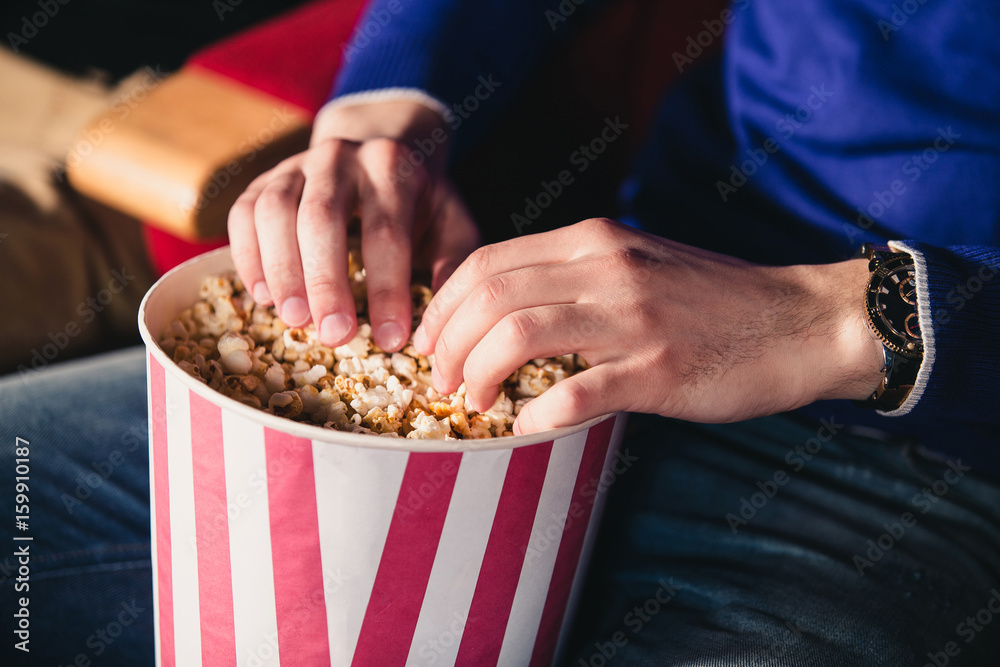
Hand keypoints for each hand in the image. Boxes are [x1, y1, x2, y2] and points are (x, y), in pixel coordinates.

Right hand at [228, 100, 480, 351]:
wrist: (382, 145)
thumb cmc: (420, 203)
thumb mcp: (451, 224)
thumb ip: (453, 265)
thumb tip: (440, 324)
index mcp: (392, 166)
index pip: (386, 231)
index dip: (387, 289)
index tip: (390, 340)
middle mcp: (340, 157)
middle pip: (322, 218)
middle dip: (326, 282)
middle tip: (334, 336)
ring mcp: (295, 164)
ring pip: (275, 211)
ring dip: (282, 270)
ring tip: (295, 320)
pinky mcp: (263, 180)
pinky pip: (244, 213)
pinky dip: (248, 256)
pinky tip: (262, 297)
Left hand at [413, 218, 884, 433]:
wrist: (802, 322)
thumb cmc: (715, 300)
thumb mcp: (638, 264)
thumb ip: (575, 277)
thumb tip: (506, 314)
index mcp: (595, 241)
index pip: (488, 262)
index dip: (444, 307)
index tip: (431, 343)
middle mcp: (606, 268)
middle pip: (491, 296)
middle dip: (448, 345)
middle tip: (441, 382)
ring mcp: (633, 318)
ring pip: (519, 333)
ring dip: (479, 374)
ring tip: (473, 403)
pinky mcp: (659, 369)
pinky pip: (577, 391)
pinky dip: (537, 414)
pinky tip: (527, 428)